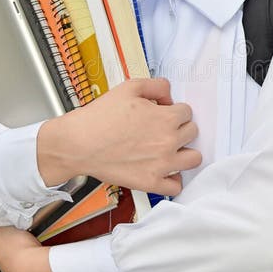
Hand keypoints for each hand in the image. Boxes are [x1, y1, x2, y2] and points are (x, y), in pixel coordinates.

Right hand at [37, 77, 201, 196]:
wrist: (79, 143)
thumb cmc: (100, 117)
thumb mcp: (129, 87)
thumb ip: (156, 86)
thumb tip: (169, 96)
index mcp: (166, 118)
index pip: (187, 112)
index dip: (174, 111)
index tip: (163, 114)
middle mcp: (169, 141)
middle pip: (192, 133)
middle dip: (180, 128)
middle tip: (162, 130)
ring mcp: (162, 164)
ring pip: (193, 159)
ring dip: (185, 152)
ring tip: (169, 150)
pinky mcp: (151, 183)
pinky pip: (177, 185)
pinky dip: (173, 179)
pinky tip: (163, 170)